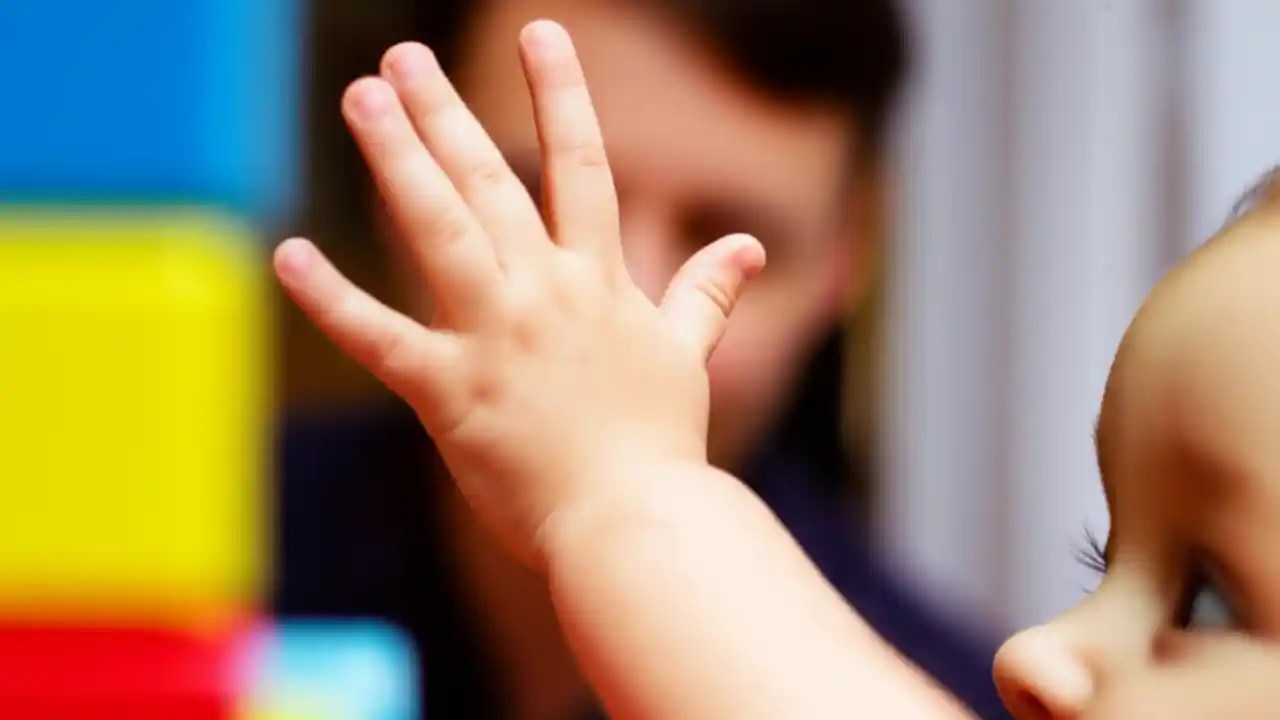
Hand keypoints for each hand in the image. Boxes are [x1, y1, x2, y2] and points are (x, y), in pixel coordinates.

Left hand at [274, 21, 763, 562]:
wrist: (633, 521)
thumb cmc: (660, 445)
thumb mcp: (686, 358)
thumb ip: (705, 294)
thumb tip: (749, 246)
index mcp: (598, 281)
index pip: (581, 167)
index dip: (562, 95)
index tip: (544, 34)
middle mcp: (544, 292)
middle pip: (489, 180)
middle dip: (444, 112)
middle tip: (401, 57)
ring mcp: (494, 338)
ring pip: (438, 228)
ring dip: (397, 156)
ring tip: (364, 95)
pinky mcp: (449, 391)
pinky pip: (380, 336)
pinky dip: (332, 297)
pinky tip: (289, 252)